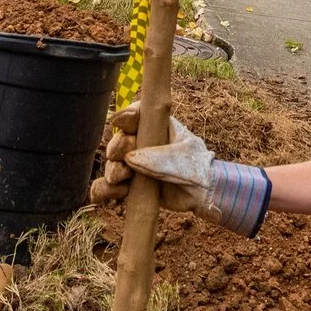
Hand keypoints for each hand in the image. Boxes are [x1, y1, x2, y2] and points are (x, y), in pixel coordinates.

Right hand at [89, 106, 269, 234]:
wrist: (204, 194)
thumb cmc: (196, 168)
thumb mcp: (179, 158)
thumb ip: (156, 157)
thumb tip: (129, 158)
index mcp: (157, 127)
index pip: (136, 116)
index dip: (125, 117)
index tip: (118, 121)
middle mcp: (143, 144)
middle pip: (120, 141)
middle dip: (116, 148)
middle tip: (117, 157)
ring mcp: (136, 164)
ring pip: (114, 164)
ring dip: (113, 170)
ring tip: (120, 179)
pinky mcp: (133, 184)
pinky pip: (113, 186)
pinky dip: (106, 189)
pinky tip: (111, 192)